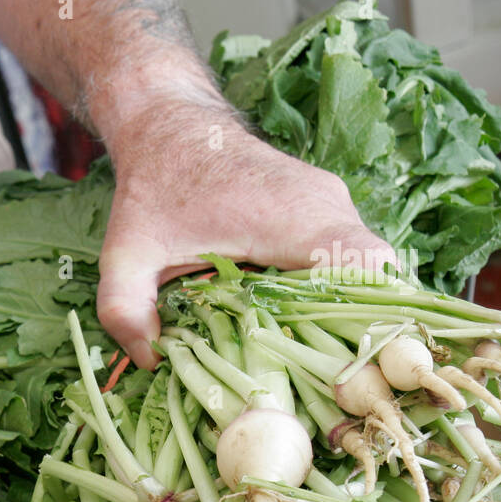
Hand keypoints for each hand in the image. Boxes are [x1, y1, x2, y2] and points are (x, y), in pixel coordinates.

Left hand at [97, 106, 392, 369]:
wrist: (171, 126)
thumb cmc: (151, 189)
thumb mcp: (125, 254)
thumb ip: (126, 309)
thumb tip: (151, 361)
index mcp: (289, 218)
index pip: (367, 266)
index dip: (365, 317)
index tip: (336, 361)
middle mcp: (324, 206)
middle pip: (375, 278)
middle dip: (352, 328)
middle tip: (317, 375)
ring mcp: (331, 203)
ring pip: (366, 268)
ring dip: (340, 309)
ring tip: (301, 350)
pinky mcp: (325, 207)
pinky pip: (350, 254)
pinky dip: (330, 289)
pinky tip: (291, 318)